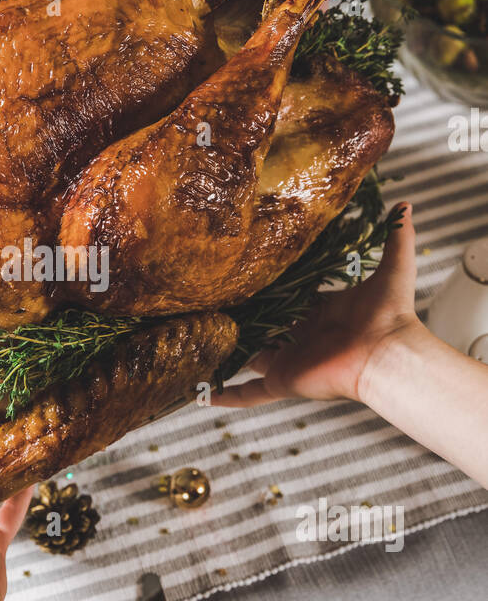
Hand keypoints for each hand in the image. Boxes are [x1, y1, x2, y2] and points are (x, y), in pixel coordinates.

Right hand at [216, 204, 418, 408]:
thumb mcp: (392, 270)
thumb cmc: (389, 316)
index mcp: (317, 313)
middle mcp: (298, 338)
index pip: (285, 299)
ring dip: (223, 353)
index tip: (238, 277)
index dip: (264, 290)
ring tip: (193, 342)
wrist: (386, 354)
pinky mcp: (282, 381)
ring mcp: (287, 361)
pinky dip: (227, 396)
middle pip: (261, 328)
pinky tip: (201, 395)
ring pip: (248, 358)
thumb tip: (407, 204)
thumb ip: (396, 238)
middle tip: (207, 304)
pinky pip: (249, 393)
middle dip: (237, 319)